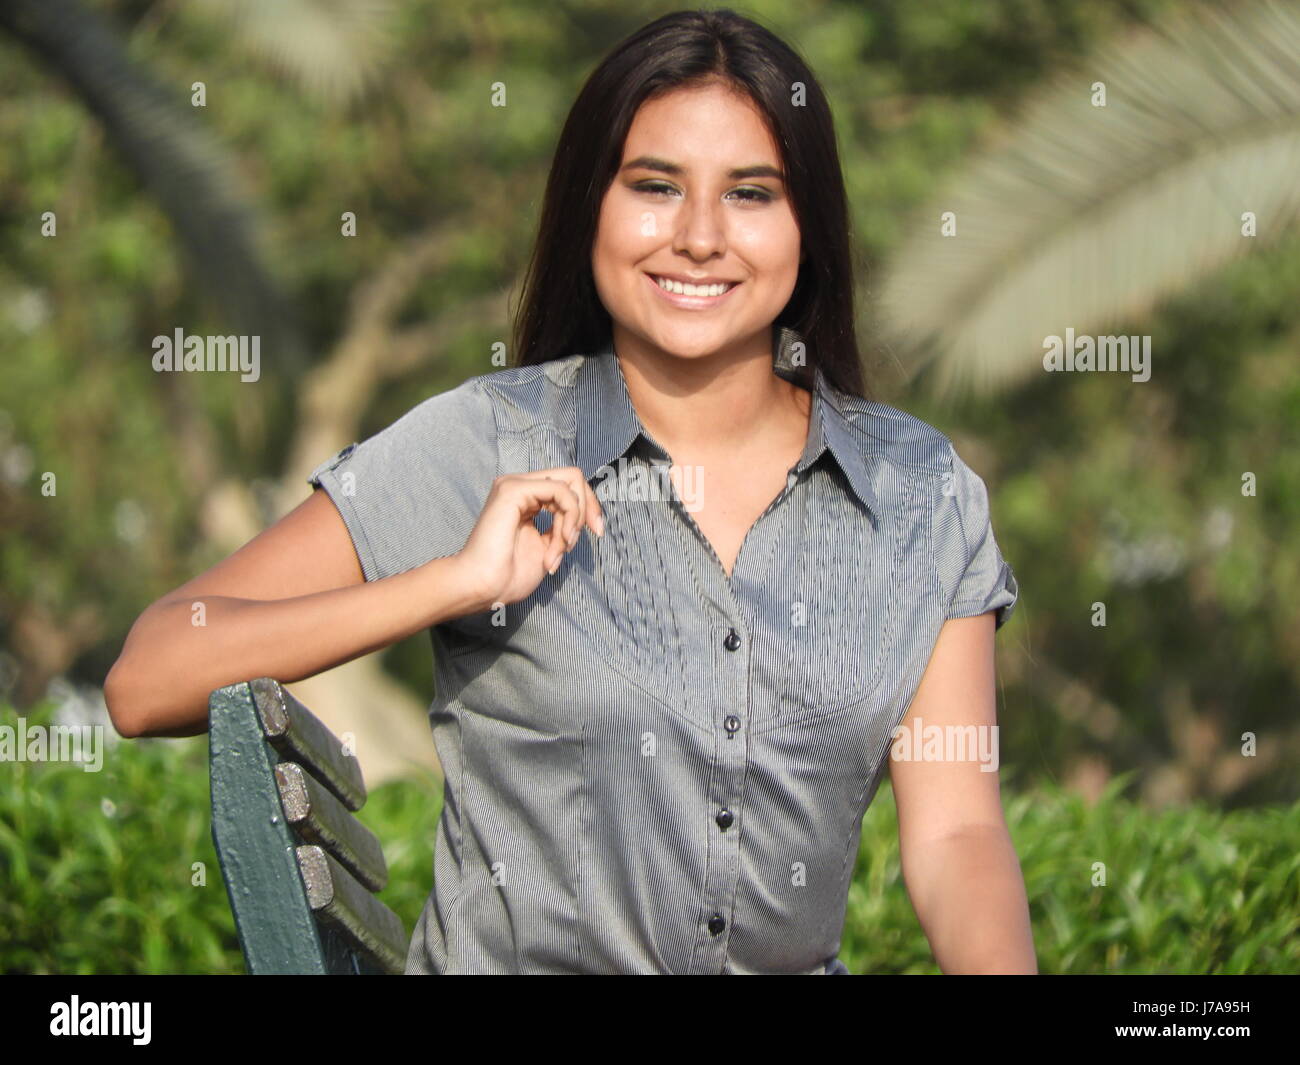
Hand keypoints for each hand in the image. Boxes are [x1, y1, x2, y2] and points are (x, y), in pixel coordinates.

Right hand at [451, 467, 604, 612]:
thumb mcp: (549, 546)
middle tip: (576, 542)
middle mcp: (520, 485)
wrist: (484, 587)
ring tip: (560, 549)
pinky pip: (561, 492)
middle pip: (573, 477)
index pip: (568, 485)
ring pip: (570, 483)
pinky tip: (559, 541)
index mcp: (526, 497)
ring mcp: (515, 485)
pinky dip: (569, 518)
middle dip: (587, 508)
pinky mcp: (514, 490)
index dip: (589, 506)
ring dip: (574, 521)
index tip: (597, 532)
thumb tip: (586, 515)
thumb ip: (563, 526)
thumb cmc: (509, 575)